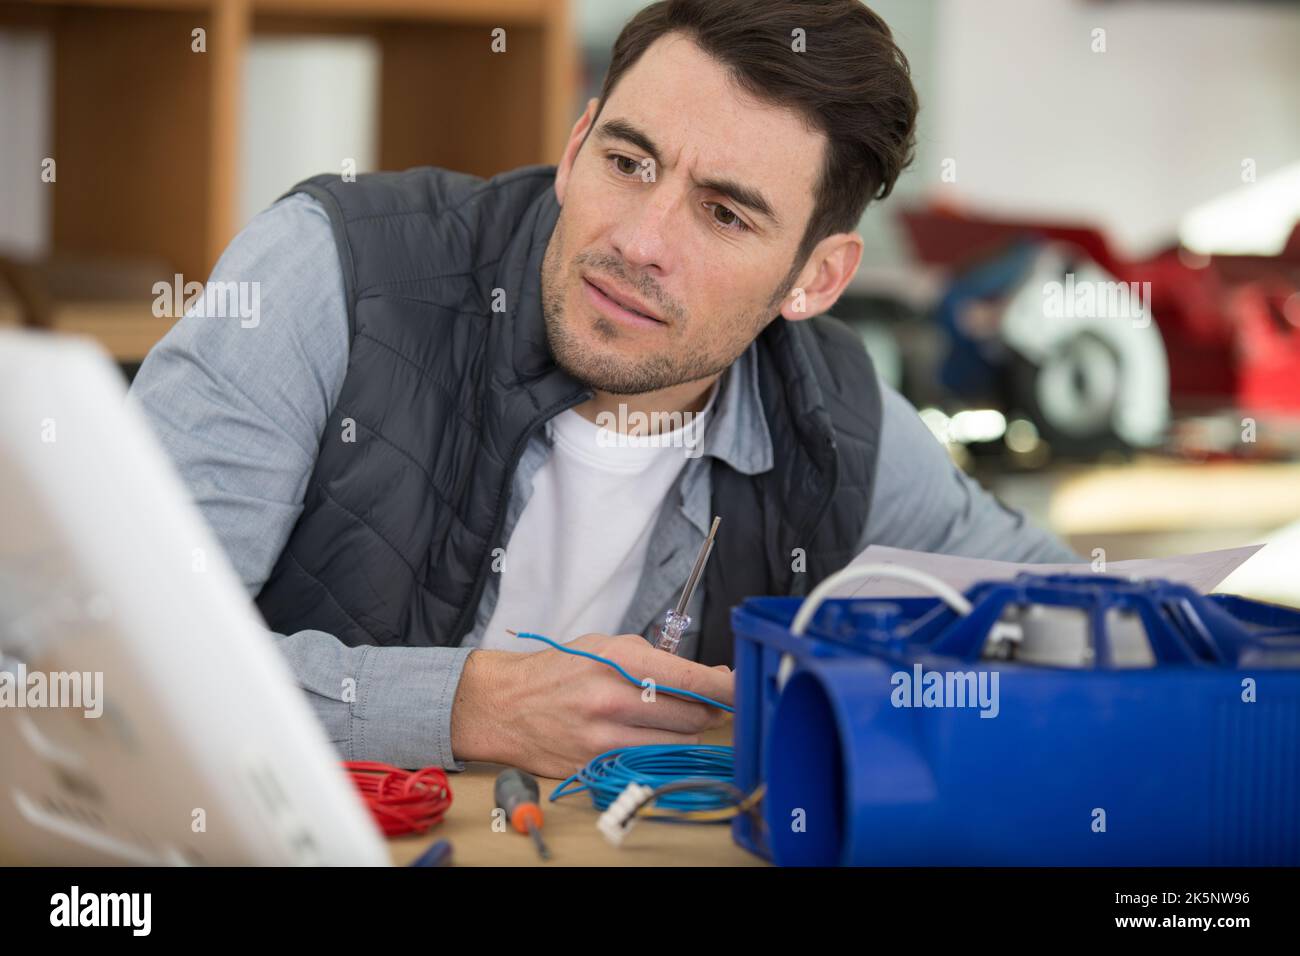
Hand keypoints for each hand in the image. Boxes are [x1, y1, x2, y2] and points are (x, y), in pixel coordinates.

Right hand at [450, 633, 733, 777]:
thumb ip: (657, 660)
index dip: (725, 688)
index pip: (690, 680)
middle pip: (691, 717)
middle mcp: (612, 701)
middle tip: (701, 703)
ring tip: (666, 720)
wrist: (502, 704)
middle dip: (704, 710)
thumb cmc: (559, 670)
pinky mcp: (595, 768)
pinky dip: (655, 753)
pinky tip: (643, 739)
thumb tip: (709, 677)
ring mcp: (603, 740)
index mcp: (617, 662)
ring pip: (675, 746)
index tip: (742, 689)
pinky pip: (648, 765)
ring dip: (682, 735)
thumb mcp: (606, 645)